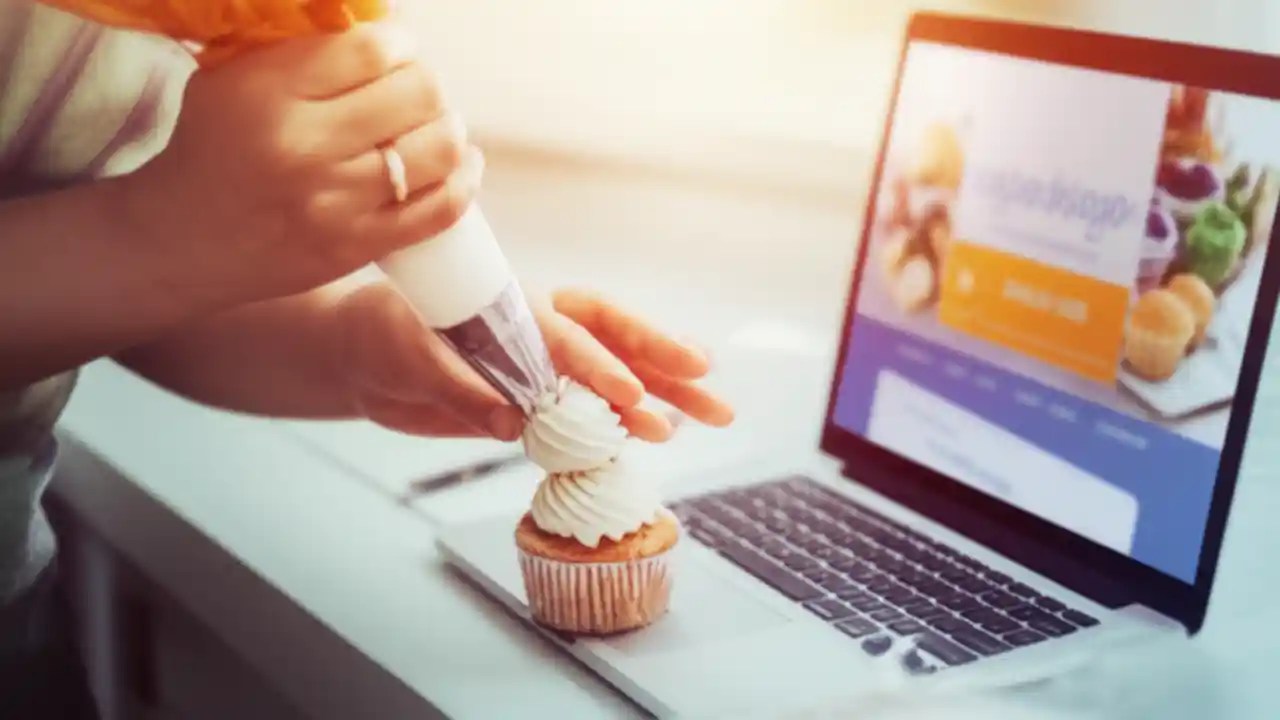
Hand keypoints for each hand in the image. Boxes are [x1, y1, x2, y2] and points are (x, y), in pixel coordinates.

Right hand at [121, 21, 477, 311]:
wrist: (185, 239)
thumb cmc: (216, 147)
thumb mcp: (235, 77)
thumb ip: (303, 49)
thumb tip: (385, 23)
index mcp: (269, 93)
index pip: (374, 49)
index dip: (401, 42)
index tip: (397, 48)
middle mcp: (304, 148)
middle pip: (418, 94)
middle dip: (426, 83)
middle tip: (413, 90)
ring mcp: (335, 203)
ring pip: (440, 148)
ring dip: (450, 127)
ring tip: (434, 123)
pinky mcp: (357, 246)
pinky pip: (441, 209)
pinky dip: (464, 178)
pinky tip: (460, 161)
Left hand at [335, 284, 734, 440]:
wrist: (362, 359)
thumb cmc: (381, 334)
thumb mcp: (406, 354)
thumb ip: (457, 386)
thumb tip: (511, 424)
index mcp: (509, 305)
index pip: (562, 332)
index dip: (596, 363)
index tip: (627, 394)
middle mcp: (538, 329)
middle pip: (612, 339)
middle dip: (662, 360)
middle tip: (709, 381)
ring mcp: (543, 364)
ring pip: (615, 373)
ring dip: (663, 393)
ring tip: (713, 414)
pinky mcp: (537, 399)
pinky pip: (590, 410)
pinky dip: (626, 420)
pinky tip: (662, 429)